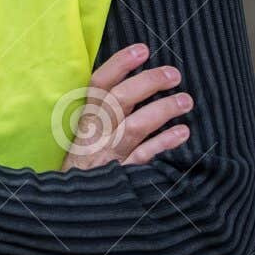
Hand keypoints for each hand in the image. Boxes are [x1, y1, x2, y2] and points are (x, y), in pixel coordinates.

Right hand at [60, 43, 192, 170]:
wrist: (69, 205)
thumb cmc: (83, 164)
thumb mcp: (86, 134)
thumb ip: (107, 111)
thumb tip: (140, 84)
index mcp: (85, 119)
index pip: (98, 85)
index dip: (119, 65)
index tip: (142, 49)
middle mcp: (95, 134)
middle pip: (119, 100)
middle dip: (148, 83)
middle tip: (174, 74)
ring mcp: (108, 155)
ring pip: (134, 126)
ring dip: (162, 110)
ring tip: (185, 100)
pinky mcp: (121, 176)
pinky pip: (143, 157)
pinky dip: (163, 143)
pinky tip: (182, 132)